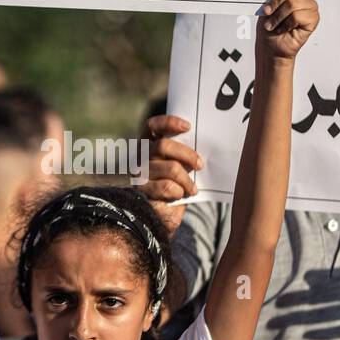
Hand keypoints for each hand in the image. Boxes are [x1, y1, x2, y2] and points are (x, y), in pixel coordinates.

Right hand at [141, 114, 202, 235]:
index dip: (169, 123)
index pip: (152, 126)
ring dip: (186, 179)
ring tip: (192, 188)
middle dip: (187, 154)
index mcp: (147, 145)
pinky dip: (179, 191)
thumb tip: (198, 153)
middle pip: (164, 145)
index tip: (188, 127)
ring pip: (170, 167)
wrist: (157, 217)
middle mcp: (140, 157)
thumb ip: (180, 157)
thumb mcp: (177, 169)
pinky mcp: (142, 191)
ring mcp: (140, 173)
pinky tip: (180, 195)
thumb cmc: (170, 188)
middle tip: (199, 164)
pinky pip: (167, 186)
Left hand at [258, 0, 317, 60]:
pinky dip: (285, 24)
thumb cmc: (268, 26)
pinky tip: (282, 29)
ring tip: (272, 24)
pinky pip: (298, 16)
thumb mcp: (268, 4)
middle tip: (267, 11)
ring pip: (293, 3)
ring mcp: (311, 7)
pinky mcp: (313, 20)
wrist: (270, 46)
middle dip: (276, 0)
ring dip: (278, 16)